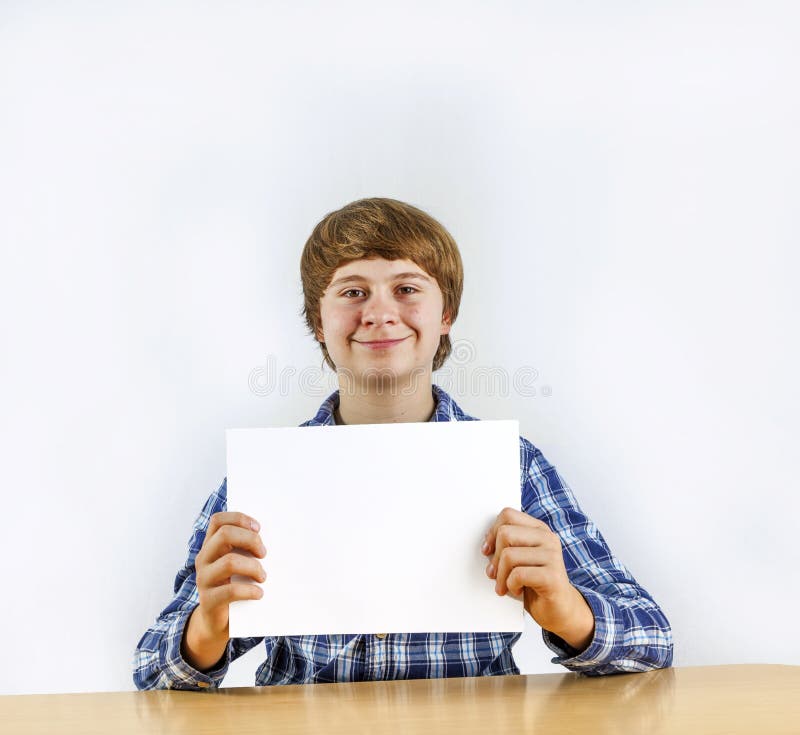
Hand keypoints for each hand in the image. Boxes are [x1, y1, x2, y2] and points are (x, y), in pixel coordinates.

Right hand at [182, 512, 265, 670]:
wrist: (216, 622)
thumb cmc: (234, 586)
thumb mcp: (238, 564)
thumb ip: (246, 550)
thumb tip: (275, 539)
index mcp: (210, 546)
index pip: (218, 520)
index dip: (239, 519)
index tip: (259, 528)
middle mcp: (203, 559)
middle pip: (224, 535)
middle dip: (250, 540)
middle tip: (264, 553)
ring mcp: (203, 579)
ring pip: (229, 562)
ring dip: (253, 567)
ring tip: (263, 576)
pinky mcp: (208, 600)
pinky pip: (231, 590)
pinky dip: (250, 590)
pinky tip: (259, 593)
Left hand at [482, 507, 593, 650]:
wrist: (560, 610)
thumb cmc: (534, 583)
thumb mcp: (519, 559)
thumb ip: (506, 546)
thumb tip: (485, 546)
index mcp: (538, 529)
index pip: (507, 515)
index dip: (492, 533)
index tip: (487, 551)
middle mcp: (548, 538)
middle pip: (505, 534)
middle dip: (494, 557)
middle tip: (494, 574)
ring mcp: (552, 556)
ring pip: (509, 555)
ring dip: (501, 576)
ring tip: (504, 586)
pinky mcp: (552, 576)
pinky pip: (518, 574)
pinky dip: (511, 585)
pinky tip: (517, 590)